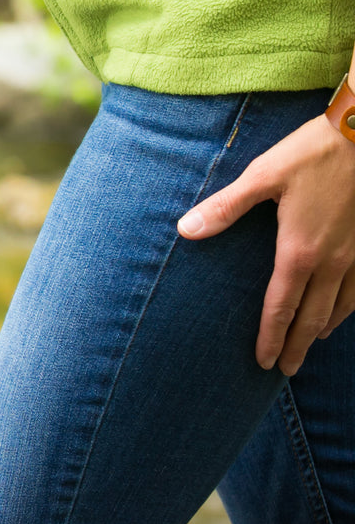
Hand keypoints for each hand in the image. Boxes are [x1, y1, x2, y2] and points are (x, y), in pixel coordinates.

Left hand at [178, 114, 354, 375]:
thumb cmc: (313, 153)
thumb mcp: (263, 175)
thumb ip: (225, 207)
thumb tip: (186, 229)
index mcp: (301, 251)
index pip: (281, 306)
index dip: (270, 336)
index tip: (262, 361)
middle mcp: (333, 262)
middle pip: (312, 317)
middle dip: (296, 346)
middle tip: (283, 370)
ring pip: (340, 308)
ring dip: (321, 330)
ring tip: (306, 347)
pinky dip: (347, 309)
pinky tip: (340, 313)